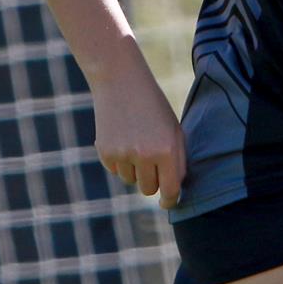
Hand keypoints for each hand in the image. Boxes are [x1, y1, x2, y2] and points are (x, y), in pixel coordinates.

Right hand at [90, 65, 186, 209]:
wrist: (120, 81)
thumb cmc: (154, 106)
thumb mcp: (173, 130)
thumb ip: (177, 160)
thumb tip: (173, 190)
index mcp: (167, 149)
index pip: (171, 189)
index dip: (170, 200)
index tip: (167, 203)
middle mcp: (144, 155)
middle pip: (149, 189)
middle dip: (152, 182)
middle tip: (151, 162)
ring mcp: (123, 155)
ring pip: (131, 180)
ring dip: (135, 169)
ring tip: (136, 142)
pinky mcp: (105, 152)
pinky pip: (115, 170)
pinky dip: (119, 161)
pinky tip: (122, 137)